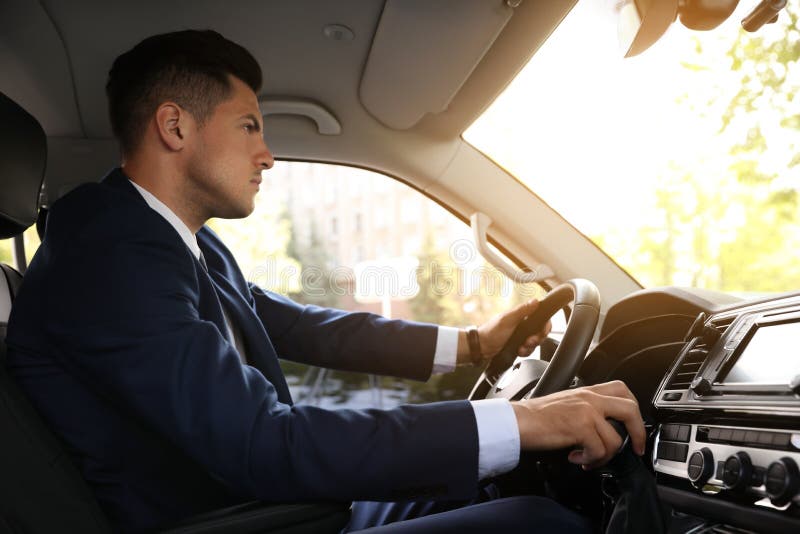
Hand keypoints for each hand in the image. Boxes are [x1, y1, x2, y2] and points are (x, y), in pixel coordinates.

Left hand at [458, 299, 551, 365]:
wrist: (481, 347)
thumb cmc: (491, 331)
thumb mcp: (508, 320)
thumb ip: (522, 311)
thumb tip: (535, 301)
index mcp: (522, 315)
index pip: (542, 318)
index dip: (545, 327)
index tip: (541, 333)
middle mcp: (523, 324)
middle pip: (541, 332)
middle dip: (537, 339)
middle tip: (528, 342)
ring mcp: (521, 334)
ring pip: (536, 342)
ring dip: (530, 347)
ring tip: (521, 347)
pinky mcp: (518, 344)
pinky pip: (529, 349)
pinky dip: (525, 351)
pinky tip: (518, 351)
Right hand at [511, 381, 645, 468]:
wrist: (517, 421)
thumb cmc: (536, 417)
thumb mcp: (567, 405)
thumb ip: (587, 411)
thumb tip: (605, 430)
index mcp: (588, 392)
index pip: (623, 390)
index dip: (635, 410)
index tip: (634, 429)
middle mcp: (590, 398)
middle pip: (631, 409)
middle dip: (638, 433)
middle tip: (635, 449)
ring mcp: (586, 411)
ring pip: (615, 439)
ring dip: (604, 457)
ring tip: (587, 459)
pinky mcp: (580, 426)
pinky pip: (599, 451)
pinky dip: (590, 460)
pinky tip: (576, 457)